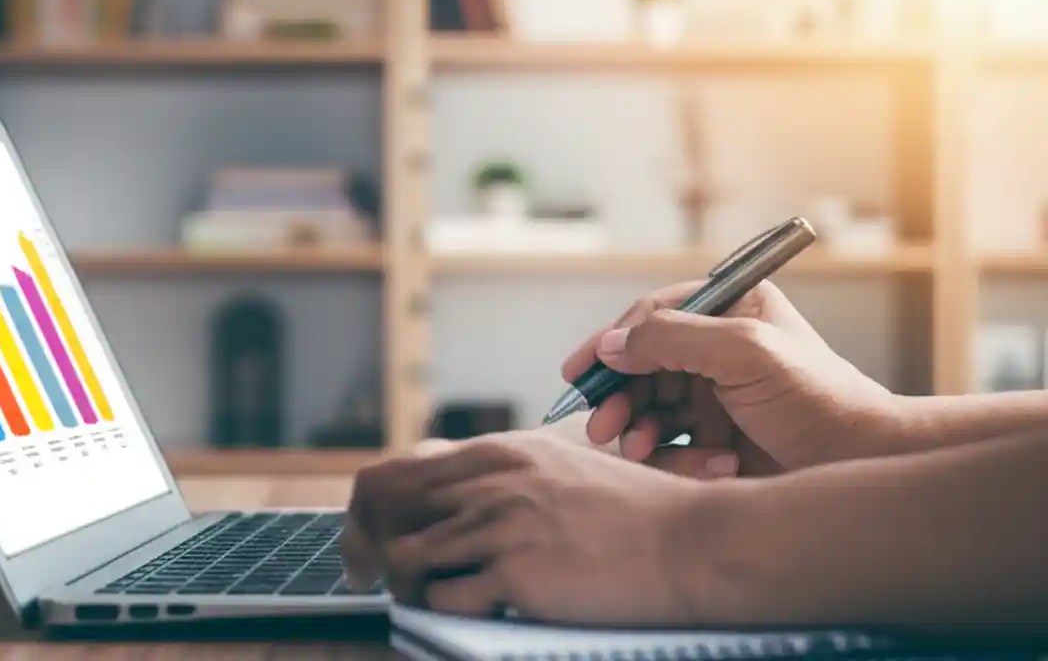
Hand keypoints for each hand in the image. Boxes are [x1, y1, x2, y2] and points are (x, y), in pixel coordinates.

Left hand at [342, 432, 707, 623]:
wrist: (690, 543)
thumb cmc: (634, 513)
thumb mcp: (560, 468)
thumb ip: (505, 474)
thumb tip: (459, 489)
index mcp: (500, 454)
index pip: (405, 477)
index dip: (377, 513)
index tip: (375, 542)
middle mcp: (493, 483)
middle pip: (396, 515)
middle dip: (379, 550)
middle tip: (380, 580)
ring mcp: (502, 527)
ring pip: (409, 560)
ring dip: (410, 587)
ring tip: (431, 600)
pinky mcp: (517, 575)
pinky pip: (448, 600)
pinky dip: (449, 612)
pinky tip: (478, 612)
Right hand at [563, 280, 902, 474]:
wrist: (861, 464)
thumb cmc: (818, 400)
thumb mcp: (743, 352)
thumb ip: (671, 339)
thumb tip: (611, 344)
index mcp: (731, 309)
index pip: (652, 316)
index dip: (611, 343)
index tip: (579, 372)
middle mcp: (719, 348)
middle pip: (642, 366)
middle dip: (620, 397)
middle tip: (601, 426)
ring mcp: (716, 395)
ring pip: (651, 410)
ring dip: (643, 432)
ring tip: (643, 451)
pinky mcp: (717, 438)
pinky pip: (673, 447)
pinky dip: (681, 460)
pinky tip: (715, 467)